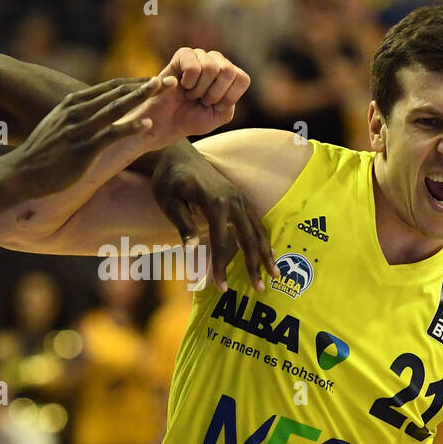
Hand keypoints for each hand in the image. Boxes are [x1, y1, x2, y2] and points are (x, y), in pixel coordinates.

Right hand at [10, 77, 172, 194]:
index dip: (133, 83)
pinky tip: (147, 124)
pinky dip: (130, 128)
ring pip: (116, 108)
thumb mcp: (55, 125)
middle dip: (144, 85)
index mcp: (71, 104)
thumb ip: (71, 114)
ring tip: (163, 89)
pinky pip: (111, 134)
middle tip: (169, 79)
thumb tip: (82, 105)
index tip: (152, 79)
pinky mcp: (82, 149)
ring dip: (141, 97)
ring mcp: (79, 129)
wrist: (21, 173)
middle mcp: (76, 112)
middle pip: (116, 92)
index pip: (108, 88)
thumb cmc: (39, 153)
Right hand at [136, 48, 249, 140]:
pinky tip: (182, 85)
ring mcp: (201, 56)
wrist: (168, 123)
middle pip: (228, 71)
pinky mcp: (183, 54)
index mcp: (230, 75)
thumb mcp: (220, 115)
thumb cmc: (193, 118)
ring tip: (191, 94)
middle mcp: (217, 61)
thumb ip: (232, 99)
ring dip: (199, 89)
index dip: (229, 97)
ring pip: (212, 68)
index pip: (242, 79)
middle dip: (214, 94)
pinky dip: (189, 82)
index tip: (216, 107)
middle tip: (202, 100)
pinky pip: (194, 67)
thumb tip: (227, 76)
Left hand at [150, 142, 276, 292]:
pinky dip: (263, 238)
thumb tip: (191, 250)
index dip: (221, 267)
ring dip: (266, 253)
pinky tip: (268, 253)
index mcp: (215, 202)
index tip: (222, 288)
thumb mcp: (168, 201)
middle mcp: (233, 200)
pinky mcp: (239, 198)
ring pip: (258, 230)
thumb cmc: (169, 179)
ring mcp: (239, 198)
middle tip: (259, 289)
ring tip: (274, 274)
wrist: (177, 154)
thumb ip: (183, 224)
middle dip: (254, 265)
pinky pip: (256, 221)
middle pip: (248, 238)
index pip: (220, 242)